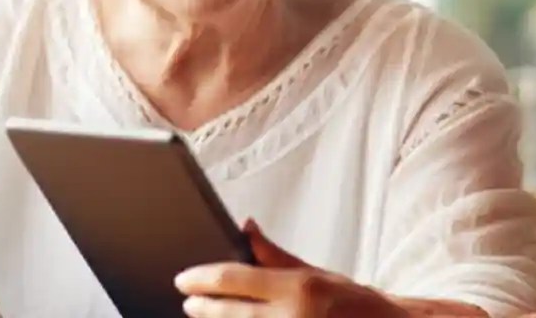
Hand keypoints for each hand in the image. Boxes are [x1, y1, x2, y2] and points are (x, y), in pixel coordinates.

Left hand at [175, 220, 406, 317]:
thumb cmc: (352, 302)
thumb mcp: (314, 271)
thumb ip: (274, 255)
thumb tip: (245, 227)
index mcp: (297, 288)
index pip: (232, 280)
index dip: (200, 280)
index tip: (183, 280)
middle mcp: (291, 317)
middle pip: (227, 312)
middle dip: (202, 307)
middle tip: (189, 300)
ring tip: (204, 314)